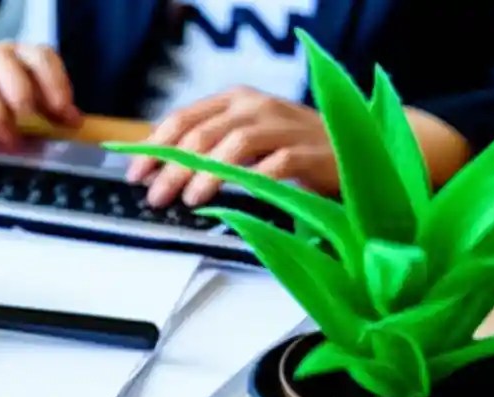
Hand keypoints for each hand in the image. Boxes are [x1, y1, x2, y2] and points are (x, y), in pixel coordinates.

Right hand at [0, 40, 82, 146]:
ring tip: (9, 140)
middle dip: (21, 94)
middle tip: (29, 121)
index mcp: (17, 55)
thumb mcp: (21, 90)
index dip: (54, 82)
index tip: (62, 112)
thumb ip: (49, 104)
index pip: (40, 55)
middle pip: (7, 62)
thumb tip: (74, 121)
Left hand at [126, 87, 470, 206]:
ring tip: (188, 198)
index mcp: (237, 100)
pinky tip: (231, 199)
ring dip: (205, 173)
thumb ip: (209, 150)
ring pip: (233, 144)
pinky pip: (273, 164)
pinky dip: (248, 181)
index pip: (184, 118)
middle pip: (202, 133)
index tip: (135, 173)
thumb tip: (162, 171)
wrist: (358, 149)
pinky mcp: (307, 152)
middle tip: (155, 194)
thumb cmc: (295, 149)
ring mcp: (283, 127)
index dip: (154, 146)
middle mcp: (257, 107)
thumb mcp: (247, 142)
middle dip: (172, 166)